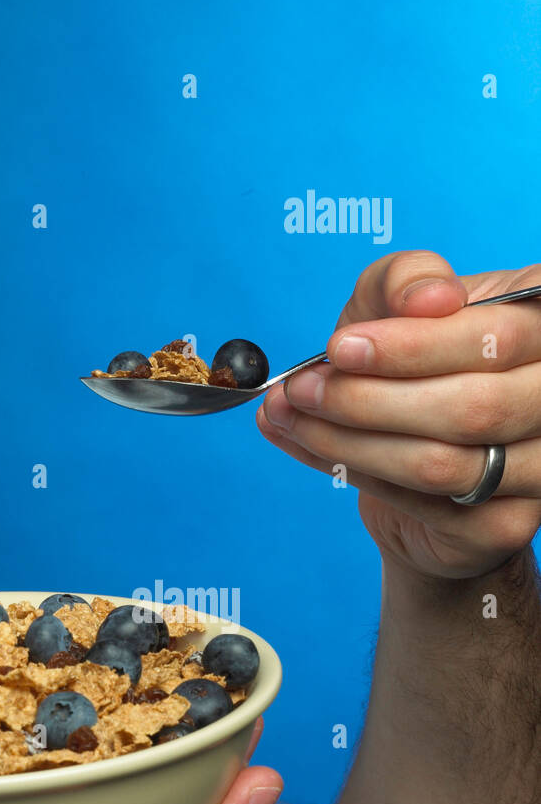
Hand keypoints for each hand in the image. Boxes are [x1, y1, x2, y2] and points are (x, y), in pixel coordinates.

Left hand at [257, 251, 540, 579]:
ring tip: (288, 413)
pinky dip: (351, 468)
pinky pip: (421, 501)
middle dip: (368, 398)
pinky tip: (305, 441)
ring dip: (347, 438)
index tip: (340, 347)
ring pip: (443, 462)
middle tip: (301, 387)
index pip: (499, 338)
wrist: (415, 449)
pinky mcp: (504, 524)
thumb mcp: (394, 302)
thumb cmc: (411, 360)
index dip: (414, 346)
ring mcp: (540, 468)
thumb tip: (429, 298)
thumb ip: (406, 279)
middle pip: (474, 407)